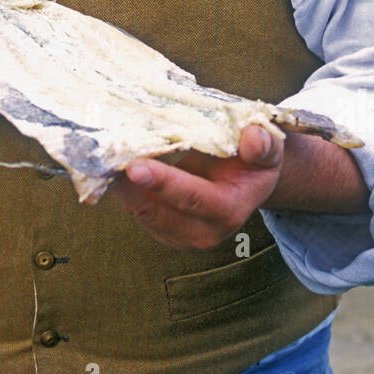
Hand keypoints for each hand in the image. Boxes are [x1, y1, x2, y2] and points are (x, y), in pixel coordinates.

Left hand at [109, 124, 284, 250]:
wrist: (247, 182)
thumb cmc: (255, 162)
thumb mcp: (269, 150)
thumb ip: (263, 145)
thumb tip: (253, 138)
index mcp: (230, 210)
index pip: (194, 199)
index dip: (164, 183)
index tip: (136, 166)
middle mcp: (205, 232)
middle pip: (159, 213)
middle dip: (131, 189)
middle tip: (107, 161)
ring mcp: (181, 236)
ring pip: (143, 214)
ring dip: (122, 190)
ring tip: (103, 160)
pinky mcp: (164, 230)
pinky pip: (138, 212)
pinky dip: (124, 191)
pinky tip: (112, 169)